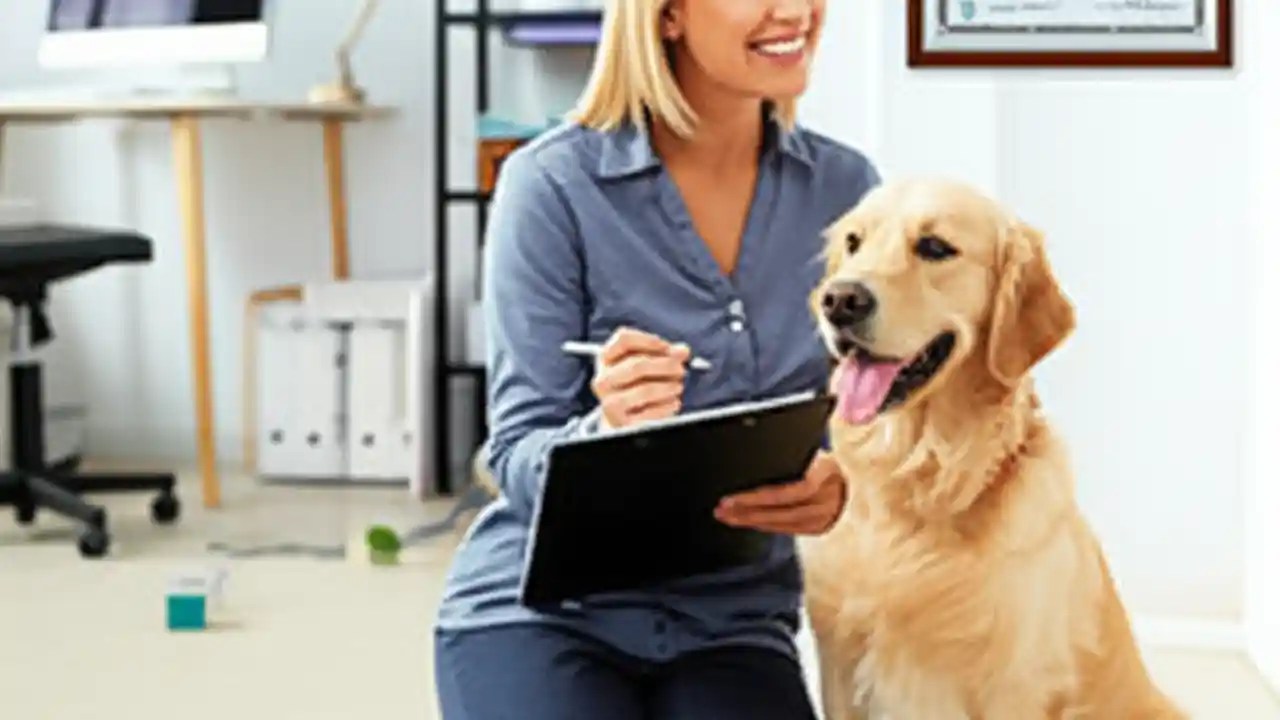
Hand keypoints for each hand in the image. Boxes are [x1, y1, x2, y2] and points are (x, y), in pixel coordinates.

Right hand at [589, 327, 690, 429]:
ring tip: (678, 386)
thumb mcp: (648, 364)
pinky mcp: (621, 424)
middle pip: (637, 365)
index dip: (649, 340)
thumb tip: (683, 351)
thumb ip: (666, 354)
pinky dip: (668, 406)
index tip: (667, 348)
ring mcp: (609, 403)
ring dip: (668, 386)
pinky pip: (651, 413)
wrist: (624, 419)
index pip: (624, 339)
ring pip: (645, 390)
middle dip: (666, 366)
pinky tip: (674, 402)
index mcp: (606, 359)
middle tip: (681, 370)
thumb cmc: (638, 385)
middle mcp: (603, 380)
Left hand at [714, 450, 845, 534]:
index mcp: (825, 474)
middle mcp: (827, 500)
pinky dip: (765, 525)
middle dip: (746, 511)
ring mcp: (825, 518)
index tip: (731, 498)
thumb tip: (754, 464)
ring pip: (781, 524)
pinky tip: (748, 521)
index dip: (755, 498)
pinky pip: (787, 529)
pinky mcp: (819, 528)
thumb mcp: (813, 451)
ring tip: (728, 516)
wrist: (858, 477)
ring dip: (751, 520)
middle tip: (722, 510)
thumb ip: (792, 460)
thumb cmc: (830, 460)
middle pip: (779, 511)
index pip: (785, 493)